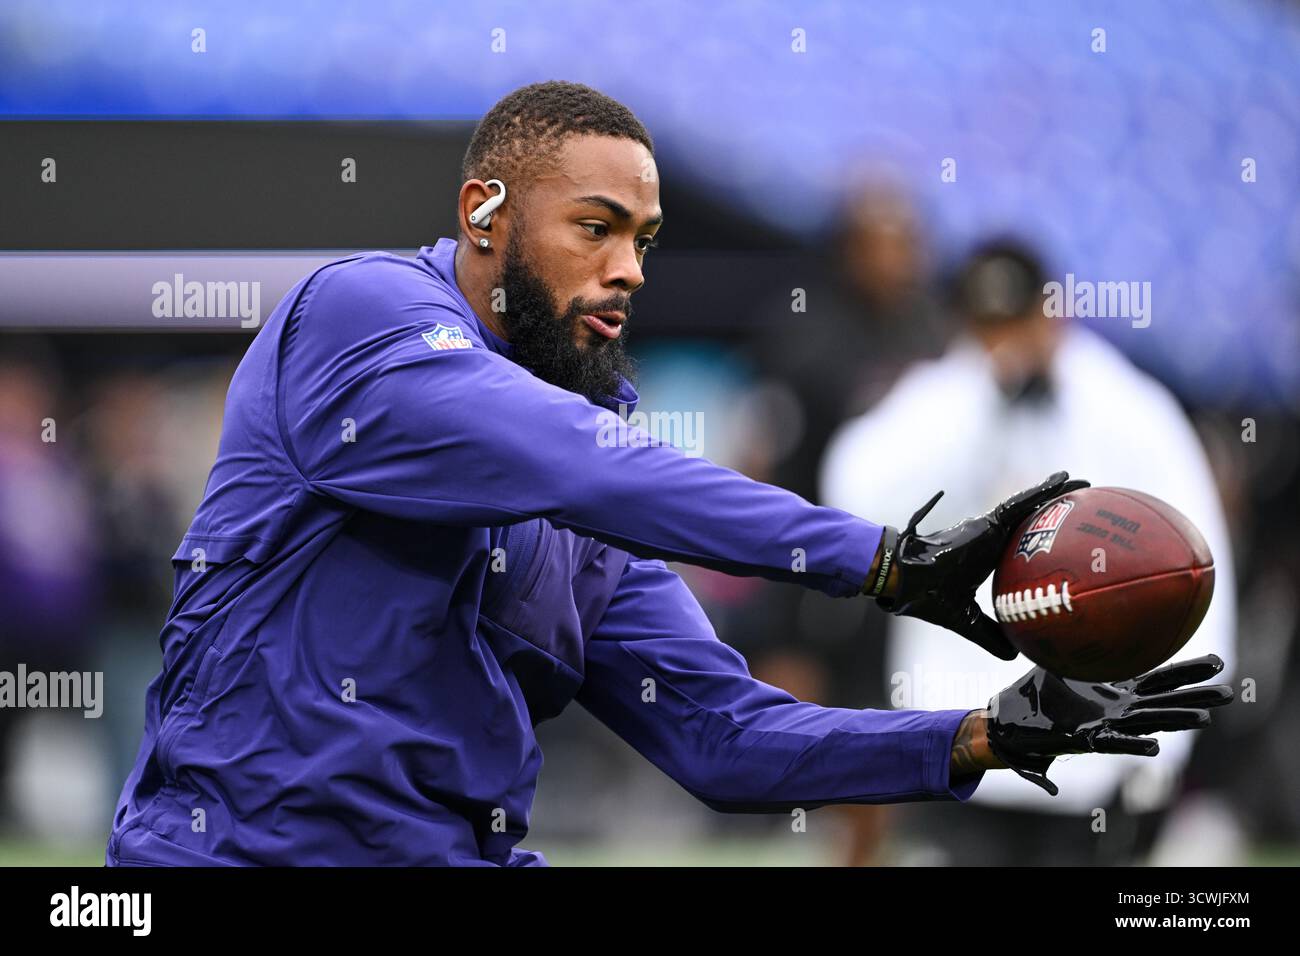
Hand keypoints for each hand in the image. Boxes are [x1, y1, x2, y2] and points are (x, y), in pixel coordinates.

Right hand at [870, 471, 1088, 658]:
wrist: (908, 580)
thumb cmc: (929, 596)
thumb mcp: (967, 620)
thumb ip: (989, 634)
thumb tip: (1014, 654)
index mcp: (988, 558)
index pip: (1023, 546)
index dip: (1045, 540)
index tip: (1069, 539)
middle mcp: (992, 539)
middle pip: (1031, 521)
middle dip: (1058, 511)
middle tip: (1086, 503)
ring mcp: (990, 528)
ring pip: (1029, 506)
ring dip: (1055, 493)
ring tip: (1081, 482)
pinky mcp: (988, 523)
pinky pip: (1020, 504)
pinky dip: (1043, 491)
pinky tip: (1064, 480)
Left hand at [985, 654, 1234, 795]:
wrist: (1012, 719)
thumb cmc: (1036, 691)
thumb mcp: (1057, 658)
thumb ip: (1072, 638)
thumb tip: (1074, 599)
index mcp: (1116, 690)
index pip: (1159, 678)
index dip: (1186, 671)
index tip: (1217, 662)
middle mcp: (1118, 709)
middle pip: (1165, 700)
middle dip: (1195, 697)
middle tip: (1228, 693)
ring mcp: (1105, 725)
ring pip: (1147, 723)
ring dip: (1173, 720)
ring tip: (1203, 719)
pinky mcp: (1087, 740)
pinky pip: (1114, 743)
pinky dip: (1133, 745)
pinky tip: (1154, 747)